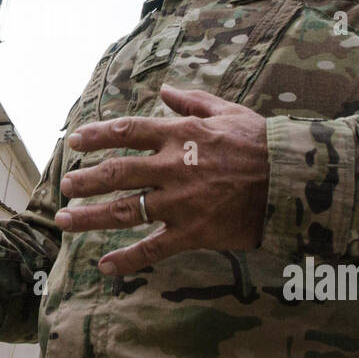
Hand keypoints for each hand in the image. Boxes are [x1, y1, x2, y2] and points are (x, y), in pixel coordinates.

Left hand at [54, 84, 268, 276]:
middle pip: (117, 173)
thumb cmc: (262, 143)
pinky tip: (106, 267)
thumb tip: (166, 90)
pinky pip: (153, 249)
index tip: (74, 141)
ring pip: (126, 210)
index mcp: (180, 135)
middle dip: (86, 180)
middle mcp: (173, 167)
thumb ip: (192, 101)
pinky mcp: (193, 232)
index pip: (127, 132)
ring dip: (91, 217)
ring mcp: (181, 202)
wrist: (293, 181)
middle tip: (65, 186)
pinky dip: (127, 260)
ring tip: (66, 221)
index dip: (96, 136)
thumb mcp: (228, 112)